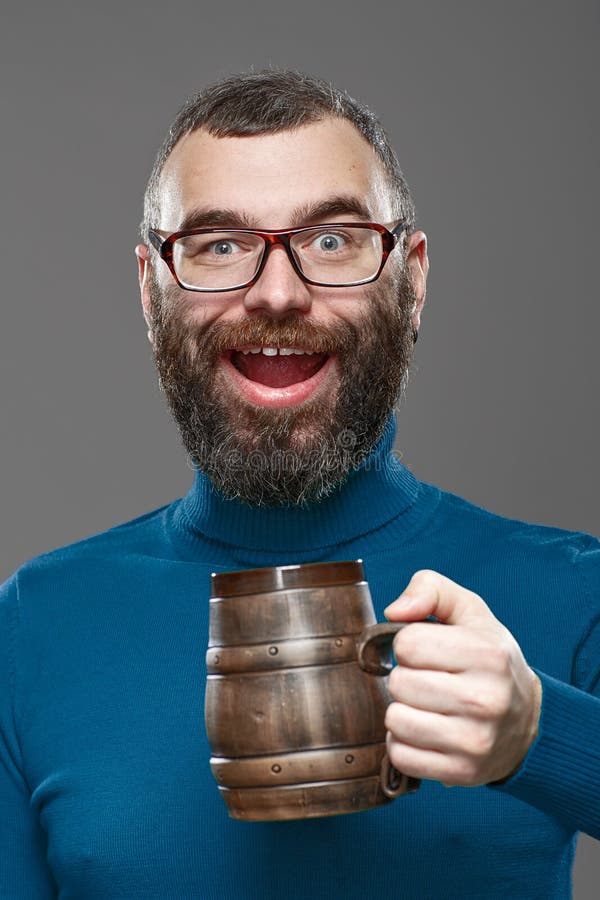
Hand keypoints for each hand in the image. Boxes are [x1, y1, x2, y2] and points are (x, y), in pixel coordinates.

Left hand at [383, 570, 541, 786]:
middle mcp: (486, 699)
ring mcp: (475, 741)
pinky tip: (424, 730)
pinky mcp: (461, 772)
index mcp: (488, 653)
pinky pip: (400, 755)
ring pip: (396, 720)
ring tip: (425, 705)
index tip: (427, 650)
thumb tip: (393, 612)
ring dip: (401, 710)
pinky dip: (403, 742)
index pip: (408, 643)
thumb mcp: (469, 610)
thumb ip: (429, 588)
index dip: (408, 643)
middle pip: (399, 683)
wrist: (528, 721)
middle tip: (428, 679)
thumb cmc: (488, 659)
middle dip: (405, 677)